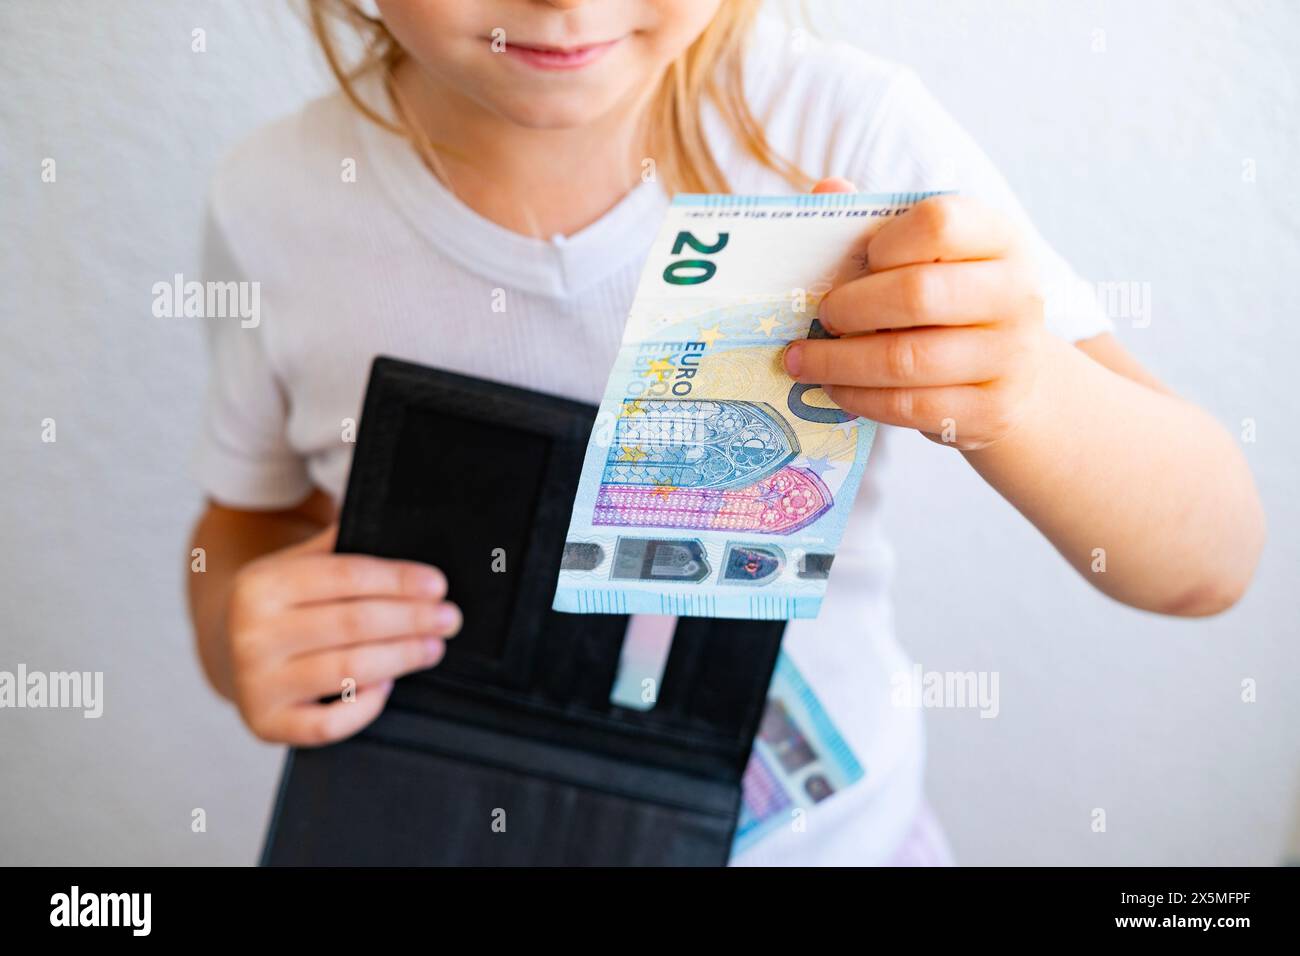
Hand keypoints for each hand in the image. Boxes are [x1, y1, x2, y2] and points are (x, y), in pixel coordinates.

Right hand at [224, 526, 460, 745]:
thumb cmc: (283, 604)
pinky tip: (386, 687)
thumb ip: (341, 546)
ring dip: (401, 657)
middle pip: (354, 623)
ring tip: (432, 647)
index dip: (398, 581)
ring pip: (348, 670)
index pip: (347, 577)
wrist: (228, 648)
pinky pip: (328, 725)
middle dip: (412, 620)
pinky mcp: (266, 724)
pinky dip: (365, 707)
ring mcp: (257, 684)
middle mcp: (252, 634)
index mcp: (262, 584)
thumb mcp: (297, 564)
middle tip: (449, 618)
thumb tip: (402, 531)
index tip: (437, 585)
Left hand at [784, 180, 1049, 450]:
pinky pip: (912, 407)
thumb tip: (826, 190)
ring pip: (907, 359)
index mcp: (998, 238)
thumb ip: (876, 221)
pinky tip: (835, 389)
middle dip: (851, 308)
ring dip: (840, 362)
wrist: (1014, 374)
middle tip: (820, 318)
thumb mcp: (926, 255)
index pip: (939, 224)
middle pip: (917, 294)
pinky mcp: (990, 410)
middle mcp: (1015, 292)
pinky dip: (861, 398)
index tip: (859, 262)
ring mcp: (1009, 355)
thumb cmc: (951, 301)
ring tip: (803, 361)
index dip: (886, 243)